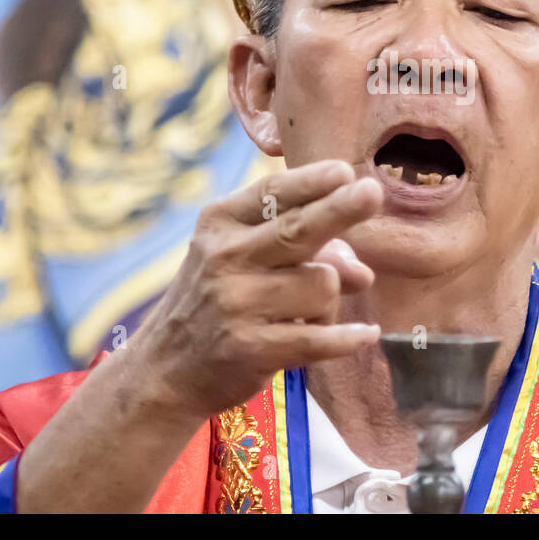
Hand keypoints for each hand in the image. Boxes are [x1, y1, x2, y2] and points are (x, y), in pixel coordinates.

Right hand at [129, 159, 383, 419]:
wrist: (165, 368)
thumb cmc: (219, 299)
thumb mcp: (243, 260)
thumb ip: (303, 252)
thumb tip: (362, 272)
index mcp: (221, 223)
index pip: (271, 192)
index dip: (311, 181)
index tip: (344, 171)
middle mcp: (224, 257)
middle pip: (298, 230)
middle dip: (339, 210)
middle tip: (372, 193)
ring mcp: (236, 303)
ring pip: (323, 284)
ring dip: (330, 301)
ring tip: (305, 314)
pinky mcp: (250, 349)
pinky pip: (318, 338)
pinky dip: (347, 338)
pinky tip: (365, 334)